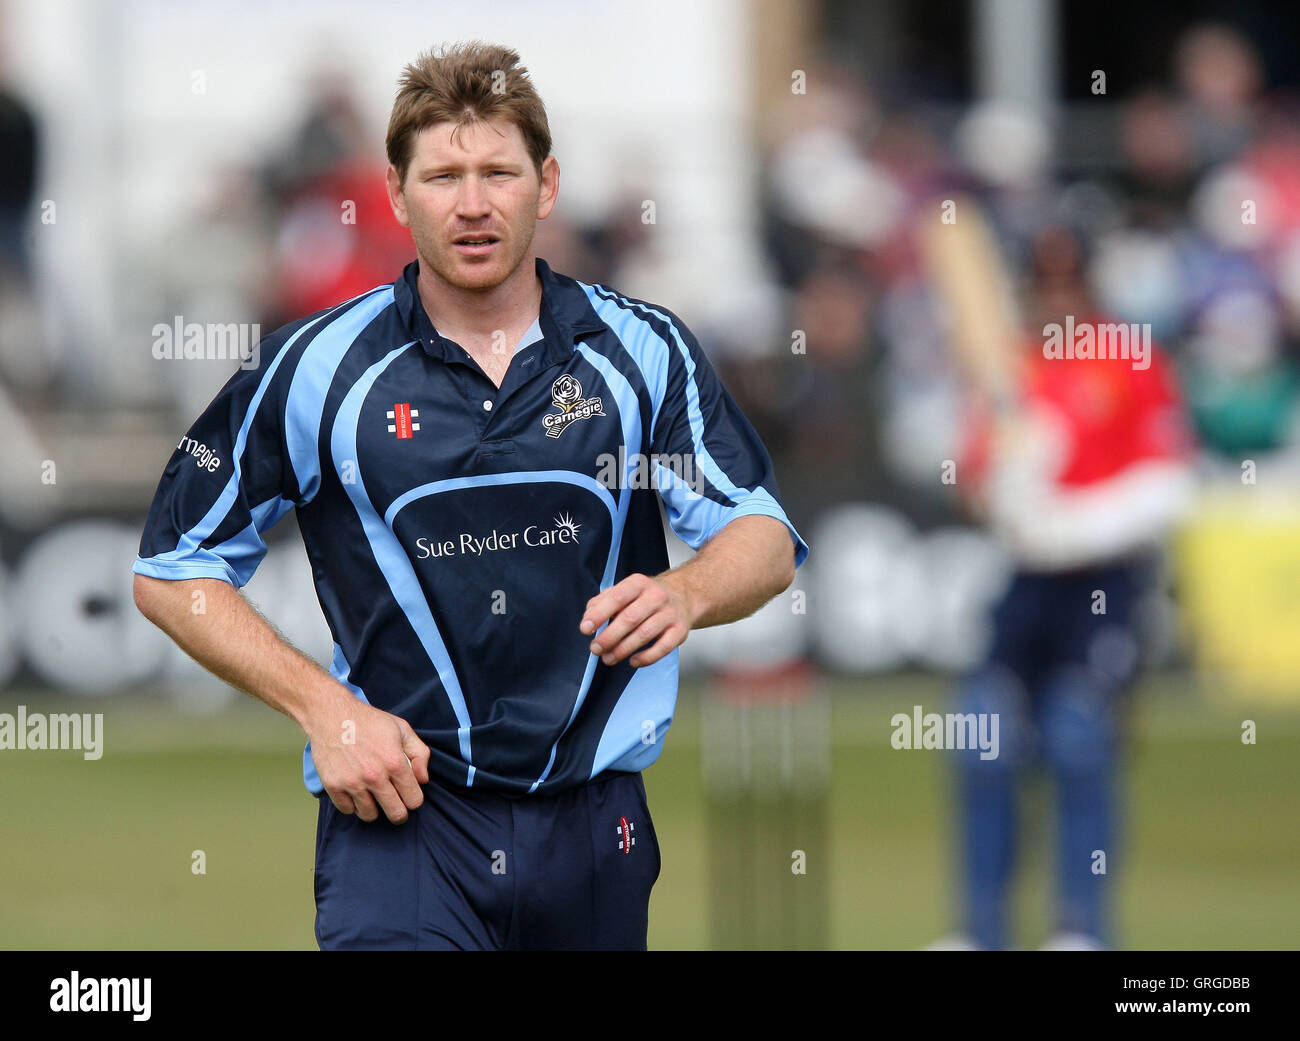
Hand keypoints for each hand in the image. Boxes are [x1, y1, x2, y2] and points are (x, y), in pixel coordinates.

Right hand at [305, 695, 430, 823]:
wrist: (331, 715)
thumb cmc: (369, 721)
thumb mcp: (402, 729)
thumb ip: (420, 754)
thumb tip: (423, 780)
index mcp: (395, 762)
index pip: (414, 800)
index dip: (414, 799)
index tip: (408, 794)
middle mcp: (375, 776)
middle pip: (396, 814)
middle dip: (399, 812)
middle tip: (394, 803)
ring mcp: (352, 783)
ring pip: (370, 816)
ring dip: (374, 808)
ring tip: (372, 794)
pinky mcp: (333, 786)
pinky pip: (347, 810)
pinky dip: (352, 804)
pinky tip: (355, 791)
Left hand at [580, 573, 693, 668]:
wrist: (682, 596)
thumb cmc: (644, 597)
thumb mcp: (623, 591)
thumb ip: (601, 603)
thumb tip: (588, 620)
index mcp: (639, 583)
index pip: (617, 597)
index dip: (600, 614)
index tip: (585, 629)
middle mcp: (656, 596)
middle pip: (630, 618)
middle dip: (609, 636)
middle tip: (595, 648)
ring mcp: (670, 613)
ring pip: (645, 634)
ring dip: (623, 649)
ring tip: (608, 658)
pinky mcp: (680, 630)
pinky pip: (663, 647)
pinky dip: (646, 658)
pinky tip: (632, 661)